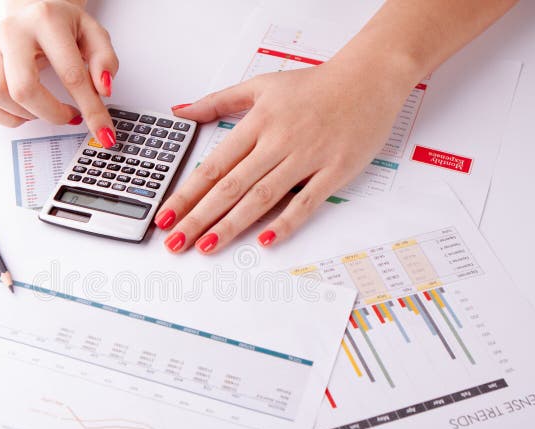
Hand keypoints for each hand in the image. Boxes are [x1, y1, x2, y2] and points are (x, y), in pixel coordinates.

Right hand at [0, 0, 118, 146]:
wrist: (33, 10)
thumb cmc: (63, 25)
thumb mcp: (94, 34)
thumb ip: (105, 60)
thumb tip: (103, 90)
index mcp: (45, 21)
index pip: (70, 75)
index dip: (90, 110)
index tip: (103, 132)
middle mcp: (12, 32)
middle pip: (23, 89)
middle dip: (52, 114)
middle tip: (70, 116)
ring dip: (27, 115)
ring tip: (45, 108)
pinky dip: (7, 117)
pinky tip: (26, 109)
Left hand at [154, 62, 412, 253]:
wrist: (369, 77)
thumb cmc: (315, 85)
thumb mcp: (260, 85)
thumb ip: (217, 101)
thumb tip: (180, 112)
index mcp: (257, 123)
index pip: (213, 165)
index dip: (186, 193)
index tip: (165, 215)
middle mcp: (278, 141)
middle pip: (231, 186)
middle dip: (199, 217)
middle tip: (175, 241)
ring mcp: (307, 157)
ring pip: (262, 197)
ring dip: (231, 225)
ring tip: (206, 246)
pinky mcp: (335, 170)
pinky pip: (306, 201)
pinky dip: (287, 221)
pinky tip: (266, 240)